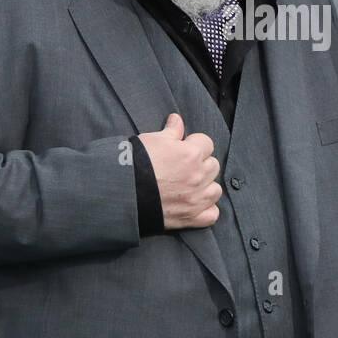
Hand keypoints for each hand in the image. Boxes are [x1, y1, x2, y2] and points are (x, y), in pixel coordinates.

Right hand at [138, 113, 221, 230]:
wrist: (121, 192)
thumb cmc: (134, 163)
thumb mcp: (152, 140)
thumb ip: (171, 130)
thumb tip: (177, 119)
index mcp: (191, 154)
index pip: (207, 143)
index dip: (194, 145)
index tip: (184, 149)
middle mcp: (198, 176)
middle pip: (213, 166)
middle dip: (201, 164)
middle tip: (183, 167)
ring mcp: (196, 198)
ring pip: (215, 190)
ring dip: (206, 187)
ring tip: (190, 186)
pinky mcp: (191, 217)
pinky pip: (212, 214)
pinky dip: (207, 209)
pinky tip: (195, 204)